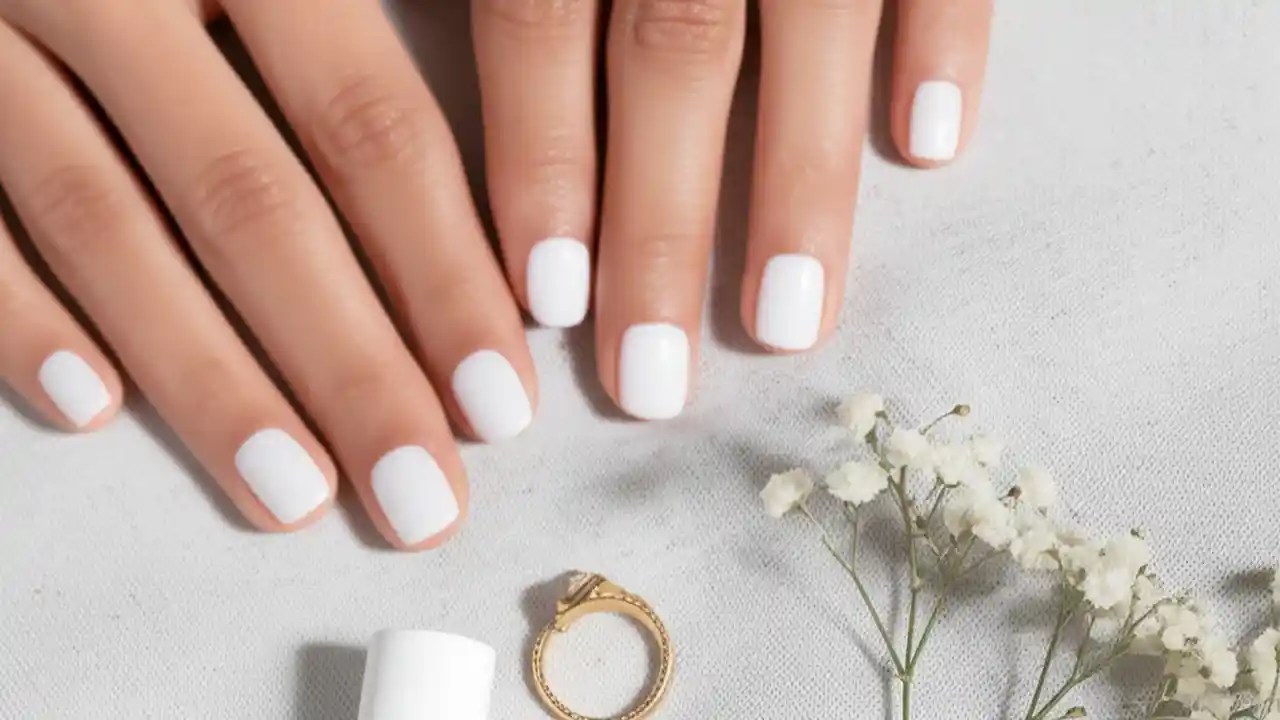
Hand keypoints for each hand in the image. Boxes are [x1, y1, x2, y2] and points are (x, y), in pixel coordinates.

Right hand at [0, 0, 540, 549]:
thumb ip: (358, 39)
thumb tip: (494, 196)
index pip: (369, 127)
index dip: (441, 271)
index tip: (500, 401)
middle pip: (252, 202)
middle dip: (348, 366)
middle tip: (422, 495)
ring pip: (106, 226)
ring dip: (207, 379)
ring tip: (296, 493)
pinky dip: (16, 315)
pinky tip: (93, 410)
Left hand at [471, 0, 991, 418]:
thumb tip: (448, 101)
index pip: (541, 19)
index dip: (538, 159)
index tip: (545, 300)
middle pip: (673, 54)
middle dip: (659, 224)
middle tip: (646, 380)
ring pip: (812, 22)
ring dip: (799, 181)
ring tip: (791, 320)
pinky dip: (945, 39)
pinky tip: (933, 144)